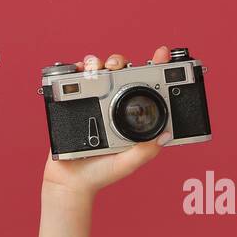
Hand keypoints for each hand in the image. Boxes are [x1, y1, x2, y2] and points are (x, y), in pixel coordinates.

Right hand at [40, 45, 173, 200]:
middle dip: (120, 61)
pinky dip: (75, 70)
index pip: (145, 87)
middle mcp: (111, 106)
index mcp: (129, 117)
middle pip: (118, 73)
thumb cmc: (100, 175)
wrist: (69, 183)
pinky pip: (72, 82)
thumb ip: (145, 152)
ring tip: (97, 66)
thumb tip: (166, 135)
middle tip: (120, 64)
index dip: (155, 68)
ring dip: (98, 63)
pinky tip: (79, 69)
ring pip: (96, 73)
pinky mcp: (73, 104)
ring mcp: (92, 103)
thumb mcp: (127, 164)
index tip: (161, 54)